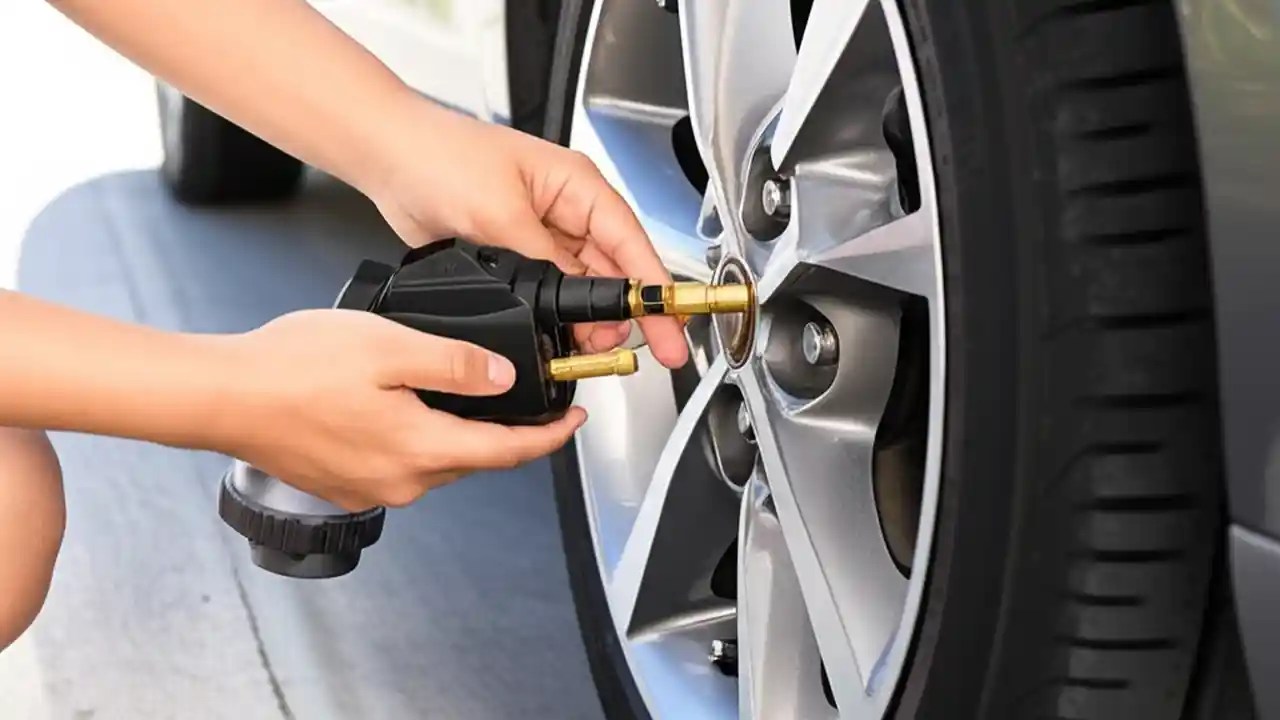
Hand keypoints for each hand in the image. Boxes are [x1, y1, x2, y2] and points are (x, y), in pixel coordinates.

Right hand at [214, 309, 585, 509]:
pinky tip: (402, 406)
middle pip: (474, 457)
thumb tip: (502, 378)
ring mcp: (370, 488)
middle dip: (506, 431)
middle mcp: (400, 481)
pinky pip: (399, 464)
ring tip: (459, 392)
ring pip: (436, 460)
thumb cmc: (292, 369)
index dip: (550, 436)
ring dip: (457, 432)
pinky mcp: (343, 484)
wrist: (221, 396)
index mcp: (421, 449)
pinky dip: (416, 438)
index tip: (574, 420)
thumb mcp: (390, 347)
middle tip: (524, 397)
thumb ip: (455, 365)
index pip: (508, 451)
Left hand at [369, 101, 688, 368]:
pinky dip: (558, 317)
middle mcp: (566, 210)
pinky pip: (550, 292)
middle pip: (614, 271)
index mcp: (577, 186)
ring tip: (593, 351)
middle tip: (638, 351)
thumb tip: (570, 302)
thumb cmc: (442, 158)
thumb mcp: (499, 215)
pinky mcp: (516, 254)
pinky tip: (560, 337)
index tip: (672, 324)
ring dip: (589, 320)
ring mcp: (542, 234)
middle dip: (624, 314)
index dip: (655, 289)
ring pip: (583, 287)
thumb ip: (542, 262)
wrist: (390, 158)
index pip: (632, 243)